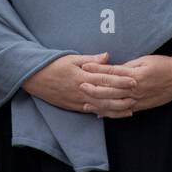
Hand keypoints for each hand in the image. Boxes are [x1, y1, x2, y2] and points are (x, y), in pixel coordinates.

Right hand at [22, 53, 138, 116]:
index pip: (105, 78)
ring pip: (100, 106)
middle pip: (105, 94)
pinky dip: (103, 113)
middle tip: (137, 95)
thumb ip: (91, 59)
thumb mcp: (72, 58)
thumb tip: (107, 56)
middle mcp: (81, 89)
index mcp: (82, 75)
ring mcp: (77, 100)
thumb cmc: (53, 65)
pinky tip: (113, 114)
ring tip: (130, 108)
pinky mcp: (73, 107)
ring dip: (116, 108)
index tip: (133, 80)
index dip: (120, 80)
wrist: (34, 78)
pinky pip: (91, 111)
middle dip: (122, 96)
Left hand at [80, 54, 171, 113]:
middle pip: (110, 90)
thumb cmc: (162, 64)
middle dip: (93, 89)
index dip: (97, 70)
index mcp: (135, 75)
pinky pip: (123, 111)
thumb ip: (127, 67)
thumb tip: (111, 70)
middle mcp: (135, 89)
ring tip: (85, 103)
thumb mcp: (144, 60)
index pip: (112, 73)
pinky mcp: (141, 106)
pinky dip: (110, 113)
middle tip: (79, 85)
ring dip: (98, 104)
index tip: (84, 66)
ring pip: (114, 104)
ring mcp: (138, 100)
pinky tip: (100, 113)